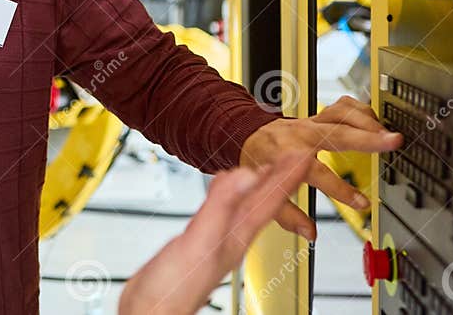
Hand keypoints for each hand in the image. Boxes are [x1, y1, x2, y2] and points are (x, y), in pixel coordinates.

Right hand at [119, 153, 313, 314]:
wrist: (148, 314)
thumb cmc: (171, 291)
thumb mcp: (200, 241)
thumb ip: (221, 207)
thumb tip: (247, 174)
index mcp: (235, 237)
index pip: (270, 200)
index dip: (288, 176)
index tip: (305, 154)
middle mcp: (230, 238)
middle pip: (262, 203)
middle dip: (280, 178)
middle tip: (296, 155)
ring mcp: (214, 241)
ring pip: (244, 208)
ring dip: (258, 187)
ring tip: (268, 170)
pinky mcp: (196, 243)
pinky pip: (221, 213)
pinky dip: (227, 198)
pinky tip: (223, 195)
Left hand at [239, 95, 401, 240]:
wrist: (249, 135)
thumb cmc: (259, 161)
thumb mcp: (264, 190)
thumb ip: (287, 213)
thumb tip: (309, 232)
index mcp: (287, 154)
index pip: (317, 172)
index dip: (340, 189)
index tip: (362, 203)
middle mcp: (301, 134)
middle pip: (337, 133)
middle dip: (366, 138)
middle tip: (393, 142)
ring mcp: (311, 122)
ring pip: (341, 113)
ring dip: (367, 121)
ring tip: (388, 135)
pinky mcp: (319, 116)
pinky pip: (342, 106)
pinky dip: (361, 111)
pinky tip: (375, 123)